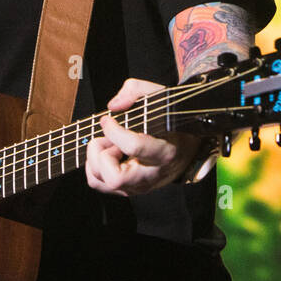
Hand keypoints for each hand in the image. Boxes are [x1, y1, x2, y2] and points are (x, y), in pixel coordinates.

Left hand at [85, 78, 200, 195]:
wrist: (186, 150)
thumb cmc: (172, 124)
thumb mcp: (162, 98)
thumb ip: (137, 91)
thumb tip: (114, 106)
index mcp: (164, 152)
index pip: (134, 147)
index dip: (114, 131)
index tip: (108, 120)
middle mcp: (151, 175)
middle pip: (114, 178)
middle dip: (102, 154)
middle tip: (107, 140)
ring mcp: (138, 186)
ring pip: (100, 181)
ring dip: (95, 159)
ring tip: (109, 145)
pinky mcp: (127, 190)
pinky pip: (97, 183)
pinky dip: (94, 166)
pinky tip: (107, 153)